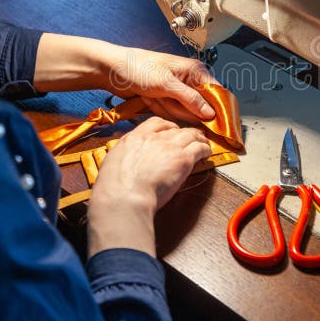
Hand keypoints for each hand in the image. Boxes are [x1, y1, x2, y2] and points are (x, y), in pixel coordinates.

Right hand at [86, 117, 211, 256]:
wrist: (125, 197)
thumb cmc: (114, 189)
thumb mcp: (112, 162)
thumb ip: (124, 156)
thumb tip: (126, 160)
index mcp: (134, 137)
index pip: (155, 123)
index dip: (166, 126)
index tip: (170, 131)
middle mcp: (153, 138)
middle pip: (175, 129)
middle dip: (184, 132)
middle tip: (190, 137)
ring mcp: (170, 147)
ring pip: (190, 135)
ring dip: (198, 138)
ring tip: (203, 143)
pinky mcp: (183, 159)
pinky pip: (200, 148)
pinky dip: (205, 149)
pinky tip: (207, 153)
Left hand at [106, 48, 217, 123]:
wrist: (113, 71)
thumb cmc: (138, 68)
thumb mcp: (166, 84)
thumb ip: (190, 99)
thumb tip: (210, 113)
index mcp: (195, 71)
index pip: (217, 93)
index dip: (217, 109)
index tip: (216, 125)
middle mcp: (190, 81)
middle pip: (199, 108)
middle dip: (180, 108)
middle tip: (163, 96)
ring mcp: (178, 92)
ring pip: (183, 113)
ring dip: (166, 107)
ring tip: (153, 94)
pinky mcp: (167, 100)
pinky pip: (170, 113)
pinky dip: (158, 109)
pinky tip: (149, 98)